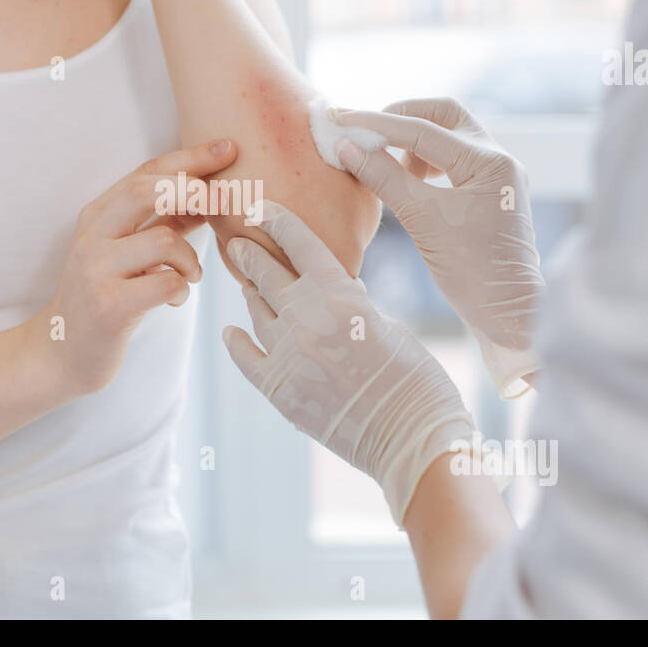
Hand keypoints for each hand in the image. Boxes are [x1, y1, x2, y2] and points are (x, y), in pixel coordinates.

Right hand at [33, 138, 236, 396]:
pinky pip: (164, 283)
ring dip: (191, 259)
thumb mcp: (128, 252)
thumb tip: (210, 195)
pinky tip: (174, 299)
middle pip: (147, 190)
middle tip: (227, 201)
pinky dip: (181, 289)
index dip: (190, 157)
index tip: (228, 148)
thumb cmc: (105, 297)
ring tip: (190, 276)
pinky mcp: (108, 306)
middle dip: (195, 190)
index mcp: (97, 215)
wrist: (61, 353)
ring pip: (164, 240)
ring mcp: (96, 270)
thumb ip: (164, 224)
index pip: (146, 172)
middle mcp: (92, 236)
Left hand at [222, 200, 474, 525]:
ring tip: (245, 284)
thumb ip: (355, 304)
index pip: (300, 243)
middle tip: (237, 244)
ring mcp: (289, 356)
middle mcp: (307, 319)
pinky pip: (246, 358)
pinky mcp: (279, 391)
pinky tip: (231, 332)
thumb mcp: (389, 325)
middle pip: (267, 275)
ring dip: (250, 295)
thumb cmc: (416, 380)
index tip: (260, 207)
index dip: (277, 220)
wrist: (412, 439)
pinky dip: (237, 342)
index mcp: (341, 295)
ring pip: (257, 313)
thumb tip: (339, 288)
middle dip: (250, 255)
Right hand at [332, 98, 543, 397]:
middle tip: (365, 133)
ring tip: (383, 161)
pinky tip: (404, 178)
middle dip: (401, 117)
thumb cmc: (474, 273)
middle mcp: (498, 158)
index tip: (338, 120)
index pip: (422, 130)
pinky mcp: (487, 190)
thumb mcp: (424, 221)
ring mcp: (495, 174)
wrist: (509, 314)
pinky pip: (450, 158)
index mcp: (490, 161)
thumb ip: (385, 178)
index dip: (375, 123)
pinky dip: (422, 159)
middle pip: (443, 114)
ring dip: (411, 139)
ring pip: (447, 134)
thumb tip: (347, 147)